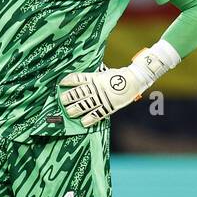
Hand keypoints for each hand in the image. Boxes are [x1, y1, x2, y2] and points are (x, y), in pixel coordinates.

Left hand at [59, 43, 177, 125]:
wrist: (135, 79)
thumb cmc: (119, 76)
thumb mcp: (105, 73)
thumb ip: (94, 77)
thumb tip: (84, 78)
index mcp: (96, 78)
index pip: (79, 78)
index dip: (70, 80)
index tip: (61, 82)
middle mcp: (97, 88)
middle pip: (80, 93)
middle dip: (70, 97)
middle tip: (61, 100)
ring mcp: (103, 97)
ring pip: (86, 104)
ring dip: (76, 108)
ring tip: (68, 112)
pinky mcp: (109, 106)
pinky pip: (98, 114)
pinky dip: (90, 119)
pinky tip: (83, 122)